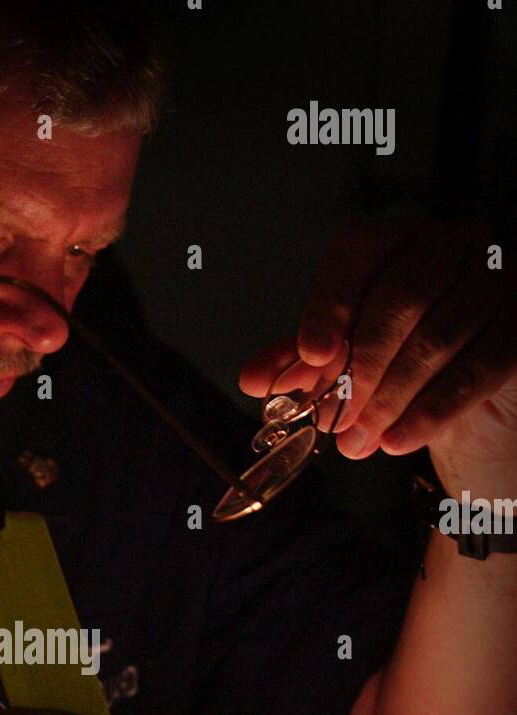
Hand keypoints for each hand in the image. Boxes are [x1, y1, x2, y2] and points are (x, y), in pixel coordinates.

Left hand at [239, 217, 516, 497]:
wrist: (471, 403)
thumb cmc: (405, 366)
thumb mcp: (346, 361)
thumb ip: (301, 363)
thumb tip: (253, 378)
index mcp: (399, 241)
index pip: (360, 252)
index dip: (330, 305)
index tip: (310, 357)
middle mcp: (452, 246)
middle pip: (401, 296)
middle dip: (359, 366)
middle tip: (332, 418)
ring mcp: (496, 282)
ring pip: (437, 336)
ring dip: (389, 397)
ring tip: (357, 441)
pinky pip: (477, 368)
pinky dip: (431, 410)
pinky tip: (397, 441)